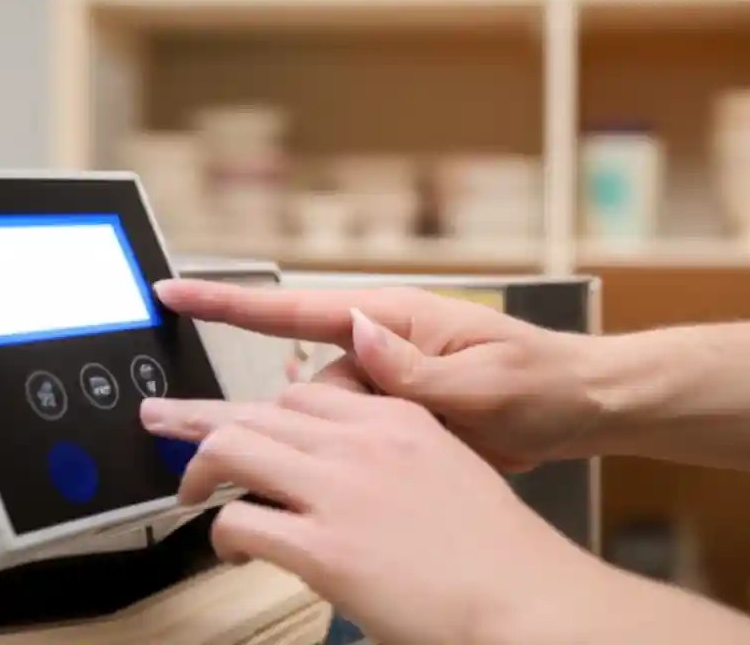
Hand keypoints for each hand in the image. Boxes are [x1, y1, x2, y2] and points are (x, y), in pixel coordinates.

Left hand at [140, 384, 603, 644]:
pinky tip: (229, 546)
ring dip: (199, 466)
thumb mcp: (450, 471)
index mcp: (397, 418)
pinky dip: (221, 531)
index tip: (236, 413)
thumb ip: (394, 455)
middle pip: (260, 410)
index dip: (260, 404)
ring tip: (185, 487)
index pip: (305, 393)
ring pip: (236, 447)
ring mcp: (341, 490)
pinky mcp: (324, 547)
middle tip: (164, 421)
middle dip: (202, 417)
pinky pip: (241, 519)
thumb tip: (348, 470)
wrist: (527, 599)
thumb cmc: (496, 550)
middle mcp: (364, 440)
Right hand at [155, 280, 600, 471]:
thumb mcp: (482, 384)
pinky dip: (367, 454)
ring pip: (326, 419)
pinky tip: (412, 460)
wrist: (578, 407)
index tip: (171, 290)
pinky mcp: (398, 411)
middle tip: (360, 439)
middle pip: (305, 385)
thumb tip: (356, 334)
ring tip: (427, 445)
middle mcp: (382, 344)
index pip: (296, 308)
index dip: (228, 302)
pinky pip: (355, 433)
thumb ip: (413, 370)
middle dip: (309, 420)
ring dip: (351, 445)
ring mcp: (389, 378)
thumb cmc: (542, 382)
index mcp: (394, 320)